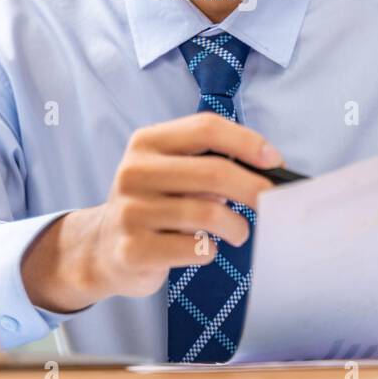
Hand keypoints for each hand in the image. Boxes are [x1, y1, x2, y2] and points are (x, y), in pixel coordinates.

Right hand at [22, 112, 281, 310]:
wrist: (102, 248)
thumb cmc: (154, 204)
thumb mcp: (171, 170)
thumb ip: (209, 161)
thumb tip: (267, 168)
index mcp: (147, 142)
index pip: (206, 128)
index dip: (247, 142)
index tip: (275, 160)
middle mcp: (134, 172)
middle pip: (214, 173)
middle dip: (255, 188)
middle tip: (272, 203)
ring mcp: (131, 212)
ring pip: (209, 214)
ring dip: (236, 226)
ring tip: (237, 232)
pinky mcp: (134, 250)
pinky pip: (195, 249)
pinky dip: (211, 250)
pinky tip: (203, 248)